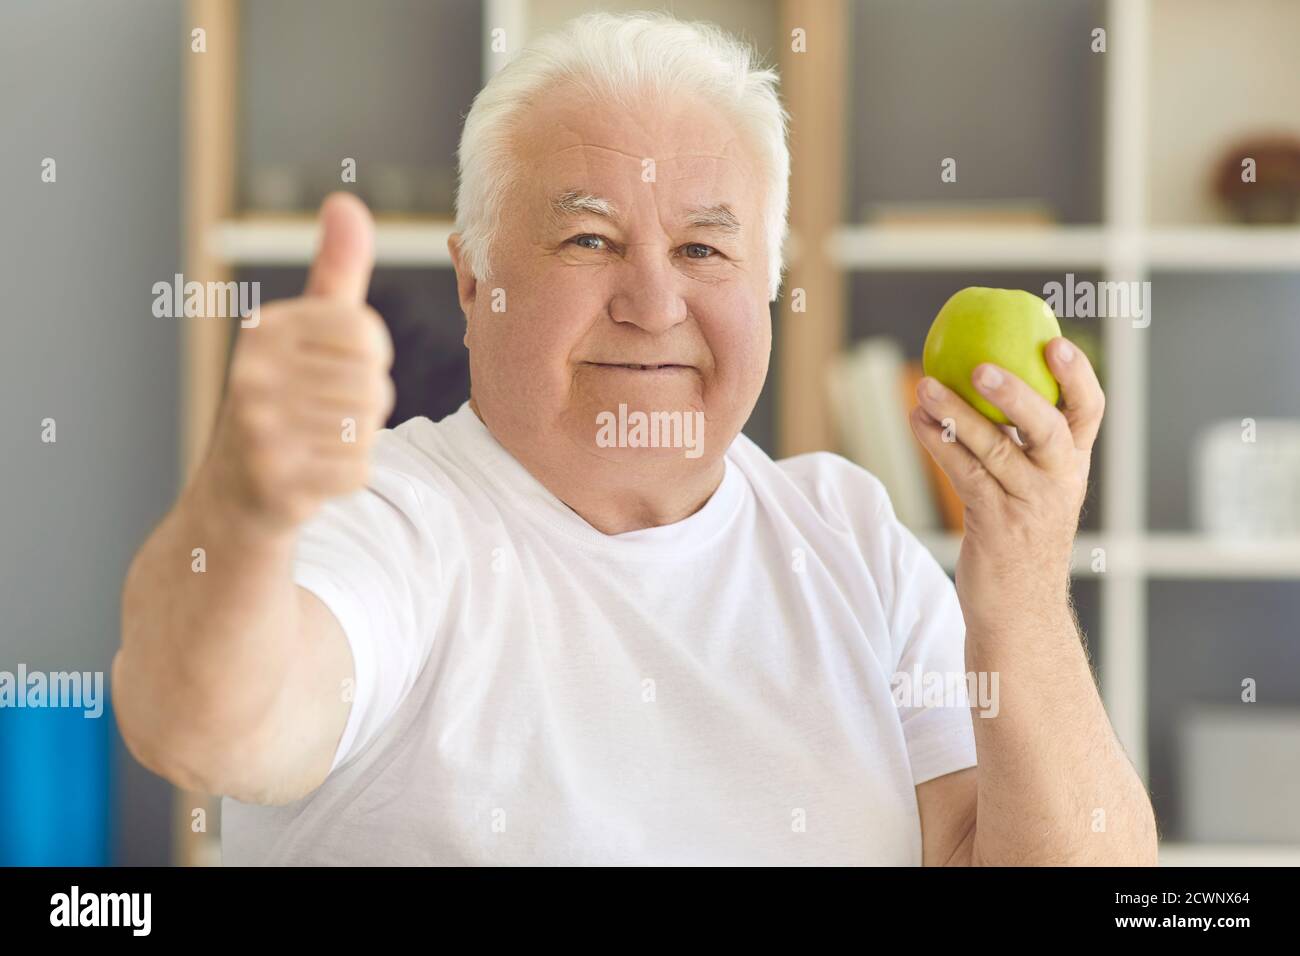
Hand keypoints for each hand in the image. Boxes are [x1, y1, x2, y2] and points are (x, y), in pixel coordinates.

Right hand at [202, 193, 395, 533]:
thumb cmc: (281, 403)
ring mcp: (260, 428)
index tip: (333, 371)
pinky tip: (311, 473)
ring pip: (367, 428)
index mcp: (263, 330)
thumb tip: (346, 200)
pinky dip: (346, 476)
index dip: (368, 358)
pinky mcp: (276, 480)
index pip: (366, 333)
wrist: (233, 499)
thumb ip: (334, 270)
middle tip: (319, 415)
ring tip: (313, 440)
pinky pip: (358, 470)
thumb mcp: (302, 333)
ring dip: (354, 441)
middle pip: (373, 384)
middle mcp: (253, 373)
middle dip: (362, 405)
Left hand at [907, 337, 1103, 629]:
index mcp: (1072, 465)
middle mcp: (1059, 482)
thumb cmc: (1020, 537)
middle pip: (1047, 427)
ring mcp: (1029, 505)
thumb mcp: (1034, 487)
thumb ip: (1024, 443)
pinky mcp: (996, 525)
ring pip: (995, 450)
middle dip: (1016, 394)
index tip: (1054, 339)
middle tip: (981, 365)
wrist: (1019, 609)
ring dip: (955, 415)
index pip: (1089, 411)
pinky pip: (964, 475)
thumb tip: (986, 379)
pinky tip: (917, 422)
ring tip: (925, 387)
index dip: (1077, 375)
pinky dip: (938, 446)